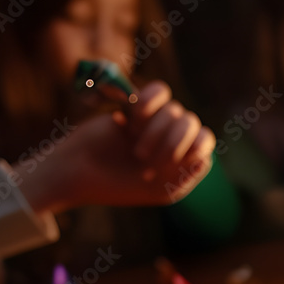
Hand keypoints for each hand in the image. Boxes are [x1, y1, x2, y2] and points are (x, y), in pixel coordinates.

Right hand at [22, 82, 215, 213]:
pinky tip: (130, 120)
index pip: (205, 143)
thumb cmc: (118, 187)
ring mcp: (154, 122)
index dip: (192, 148)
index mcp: (182, 160)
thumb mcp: (161, 192)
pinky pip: (159, 92)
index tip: (168, 163)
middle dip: (172, 141)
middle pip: (192, 124)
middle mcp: (171, 139)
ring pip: (175, 110)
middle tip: (144, 158)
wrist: (78, 172)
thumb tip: (206, 159)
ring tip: (134, 147)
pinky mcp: (134, 106)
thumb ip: (186, 177)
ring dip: (156, 129)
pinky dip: (149, 103)